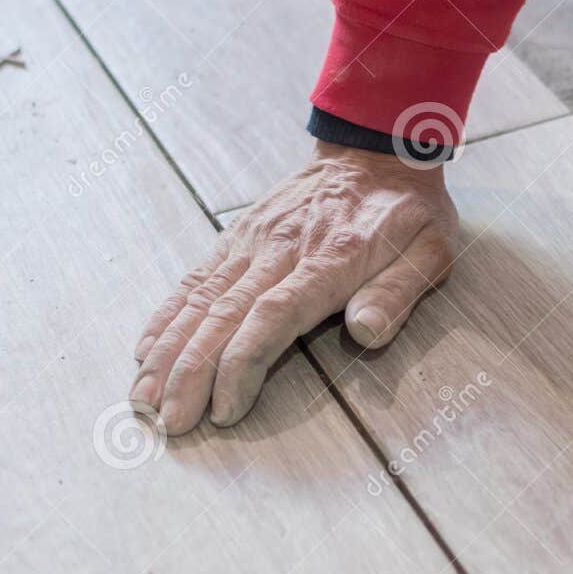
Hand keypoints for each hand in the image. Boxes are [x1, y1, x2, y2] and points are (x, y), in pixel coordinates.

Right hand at [131, 142, 458, 434]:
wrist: (374, 149)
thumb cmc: (407, 211)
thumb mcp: (430, 249)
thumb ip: (397, 293)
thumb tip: (366, 332)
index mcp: (330, 259)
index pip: (273, 315)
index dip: (242, 364)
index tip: (224, 410)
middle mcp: (279, 249)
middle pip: (224, 316)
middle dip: (190, 374)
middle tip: (169, 423)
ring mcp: (250, 242)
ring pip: (199, 301)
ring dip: (167, 353)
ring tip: (142, 400)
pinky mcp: (234, 238)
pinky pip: (193, 280)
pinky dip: (166, 317)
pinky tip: (145, 352)